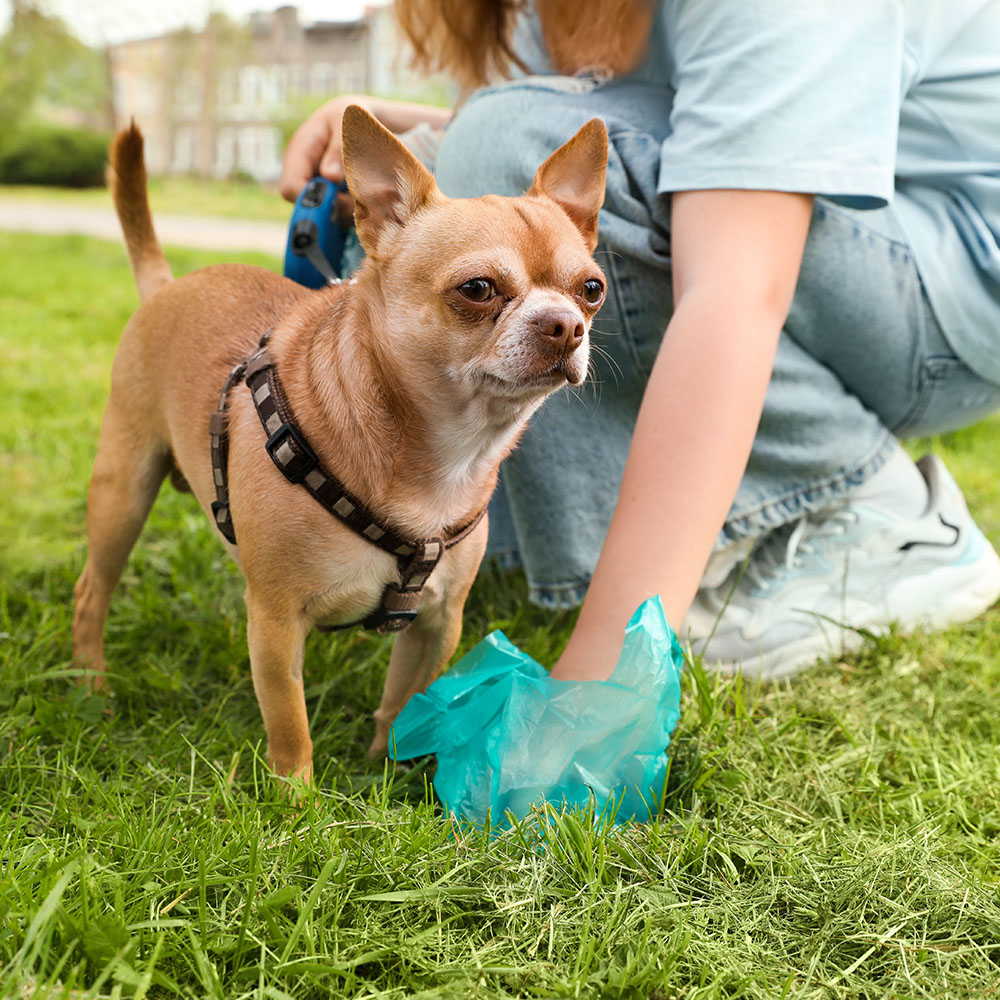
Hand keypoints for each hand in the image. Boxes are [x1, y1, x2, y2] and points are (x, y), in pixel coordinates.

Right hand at [280, 95, 451, 202]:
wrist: (357, 118)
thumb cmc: (351, 116)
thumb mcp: (345, 125)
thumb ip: (338, 150)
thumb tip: (329, 177)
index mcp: (299, 152)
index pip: (290, 189)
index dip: (311, 200)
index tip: (338, 196)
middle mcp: (301, 171)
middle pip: (305, 206)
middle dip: (331, 207)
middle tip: (355, 197)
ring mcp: (313, 184)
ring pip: (321, 212)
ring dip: (343, 209)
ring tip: (360, 191)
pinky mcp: (326, 193)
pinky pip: (333, 211)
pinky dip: (348, 208)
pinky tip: (359, 194)